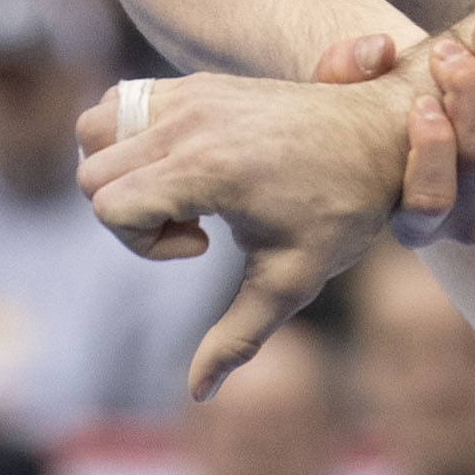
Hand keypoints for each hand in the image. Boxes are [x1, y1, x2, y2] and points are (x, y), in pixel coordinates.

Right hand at [77, 71, 418, 396]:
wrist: (382, 136)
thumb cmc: (343, 207)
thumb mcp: (292, 281)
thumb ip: (238, 337)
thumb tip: (199, 392)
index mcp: (207, 167)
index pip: (110, 206)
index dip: (144, 243)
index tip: (204, 246)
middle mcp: (191, 120)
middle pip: (93, 171)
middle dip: (128, 214)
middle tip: (195, 223)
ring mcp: (192, 93)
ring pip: (95, 127)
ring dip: (119, 168)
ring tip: (182, 191)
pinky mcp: (199, 82)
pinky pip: (124, 101)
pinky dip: (132, 136)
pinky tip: (187, 165)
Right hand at [308, 25, 474, 245]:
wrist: (443, 105)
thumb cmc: (386, 108)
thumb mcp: (347, 93)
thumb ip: (342, 70)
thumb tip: (381, 50)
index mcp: (415, 222)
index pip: (431, 201)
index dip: (430, 149)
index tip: (420, 98)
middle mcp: (473, 221)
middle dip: (470, 88)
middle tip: (449, 47)